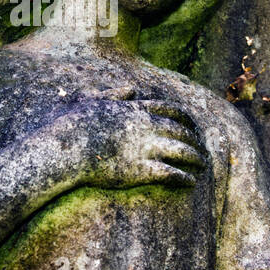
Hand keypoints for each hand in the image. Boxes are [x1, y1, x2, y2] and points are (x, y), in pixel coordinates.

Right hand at [57, 98, 207, 189]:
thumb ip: (114, 93)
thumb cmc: (73, 124)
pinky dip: (184, 177)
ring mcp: (145, 149)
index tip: (192, 124)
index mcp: (136, 110)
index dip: (185, 117)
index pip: (170, 110)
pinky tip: (190, 181)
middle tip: (202, 147)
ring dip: (195, 158)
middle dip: (195, 139)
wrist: (67, 148)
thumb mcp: (93, 100)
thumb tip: (131, 88)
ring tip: (203, 164)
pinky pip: (171, 173)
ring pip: (182, 151)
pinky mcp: (141, 170)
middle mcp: (146, 127)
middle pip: (181, 130)